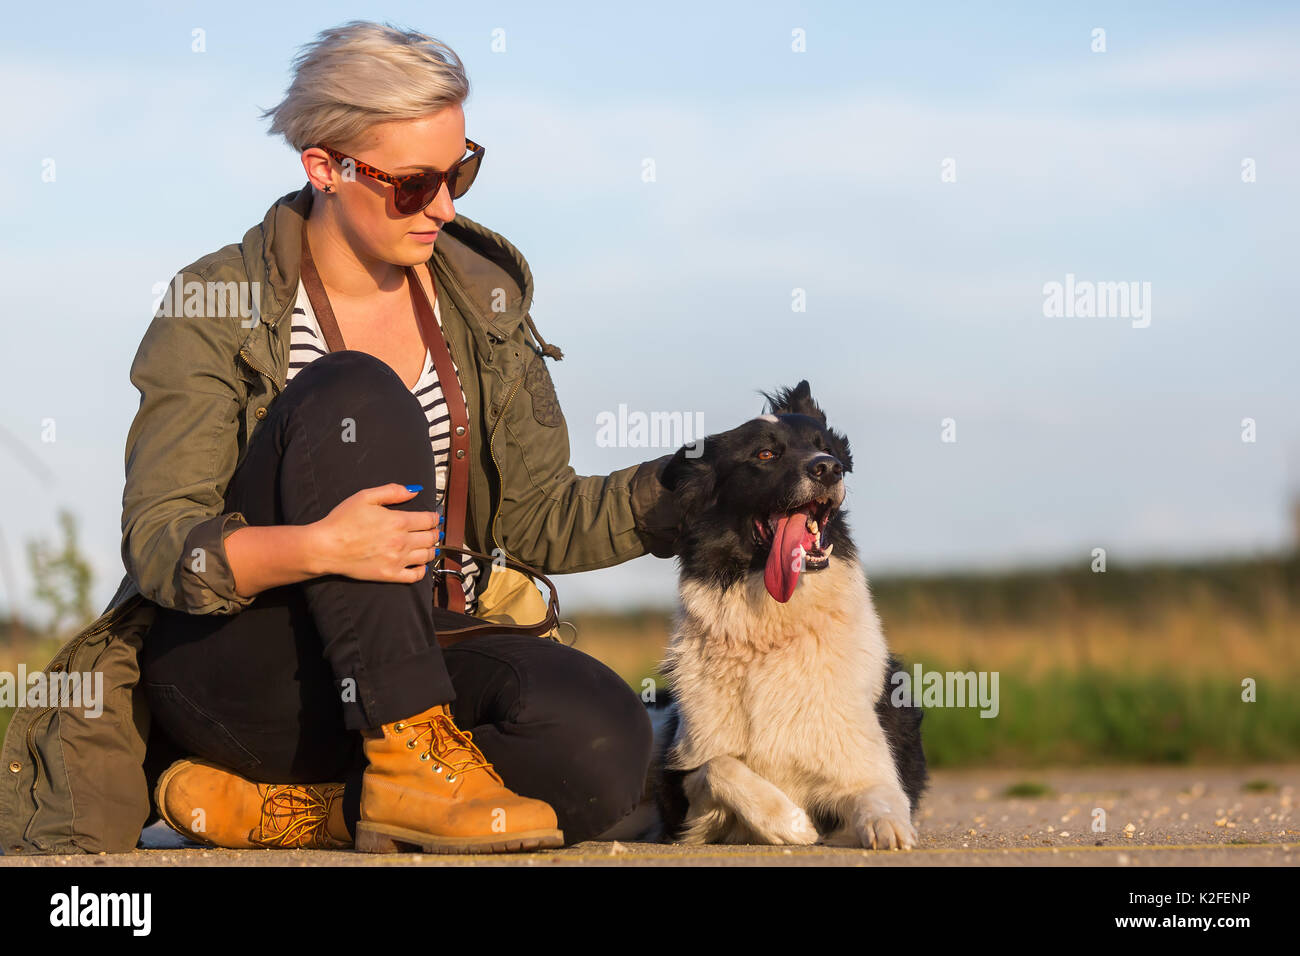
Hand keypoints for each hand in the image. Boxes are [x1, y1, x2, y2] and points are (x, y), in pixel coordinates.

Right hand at [311, 483, 439, 582]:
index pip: (429, 520)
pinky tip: (420, 564)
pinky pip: (416, 575)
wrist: (326, 547)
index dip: (435, 517)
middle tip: (433, 530)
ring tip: (428, 544)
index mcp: (398, 521)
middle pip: (431, 538)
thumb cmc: (342, 521)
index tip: (435, 517)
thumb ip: (392, 492)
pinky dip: (422, 570)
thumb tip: (414, 490)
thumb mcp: (365, 497)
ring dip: (431, 549)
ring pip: (427, 555)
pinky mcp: (390, 575)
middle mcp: (402, 541)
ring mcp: (397, 560)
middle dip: (435, 532)